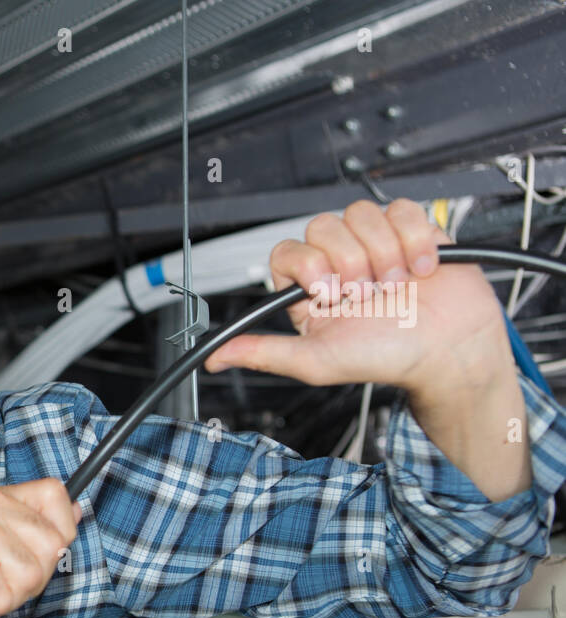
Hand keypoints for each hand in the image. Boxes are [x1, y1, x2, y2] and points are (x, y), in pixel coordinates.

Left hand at [203, 198, 511, 397]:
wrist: (449, 353)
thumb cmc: (387, 359)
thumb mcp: (316, 362)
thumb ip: (264, 353)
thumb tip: (215, 358)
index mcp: (309, 290)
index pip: (287, 250)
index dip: (308, 265)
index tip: (329, 291)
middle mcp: (338, 263)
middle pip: (323, 226)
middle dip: (349, 261)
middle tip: (367, 294)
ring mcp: (375, 244)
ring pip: (362, 213)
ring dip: (383, 253)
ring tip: (396, 286)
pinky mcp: (412, 231)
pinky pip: (403, 208)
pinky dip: (415, 239)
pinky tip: (421, 269)